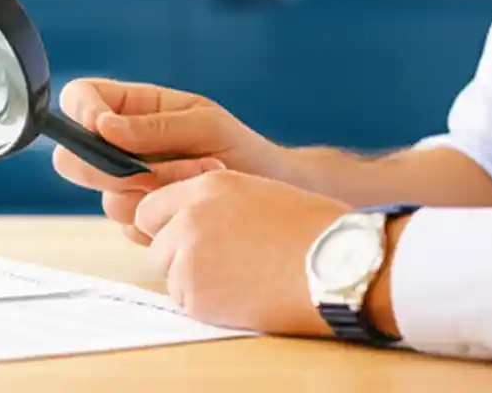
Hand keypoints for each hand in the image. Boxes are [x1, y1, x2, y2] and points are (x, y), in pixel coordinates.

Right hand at [51, 79, 284, 243]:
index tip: (103, 128)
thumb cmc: (239, 148)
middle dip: (107, 168)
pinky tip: (194, 202)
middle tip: (150, 170)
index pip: (79, 98)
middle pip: (72, 158)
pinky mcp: (141, 219)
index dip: (81, 111)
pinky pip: (132, 226)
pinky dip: (166, 217)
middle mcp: (121, 147)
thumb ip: (154, 126)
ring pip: (108, 199)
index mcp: (132, 108)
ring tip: (201, 176)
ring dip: (157, 191)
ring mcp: (128, 185)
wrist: (269, 192)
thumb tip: (104, 127)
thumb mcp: (205, 124)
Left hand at [135, 169, 400, 337]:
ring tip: (241, 278)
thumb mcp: (256, 193)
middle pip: (156, 243)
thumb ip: (213, 202)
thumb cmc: (312, 230)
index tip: (186, 237)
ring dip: (193, 280)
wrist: (339, 265)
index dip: (167, 225)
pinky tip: (244, 295)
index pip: (151, 208)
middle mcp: (188, 218)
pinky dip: (207, 303)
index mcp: (206, 187)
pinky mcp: (195, 295)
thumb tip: (183, 219)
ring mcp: (187, 256)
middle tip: (221, 263)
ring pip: (169, 273)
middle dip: (178, 254)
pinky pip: (185, 301)